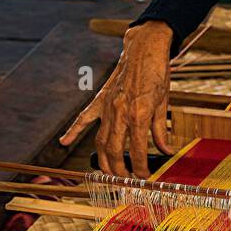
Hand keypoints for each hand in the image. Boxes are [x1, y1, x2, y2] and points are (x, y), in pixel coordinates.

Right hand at [59, 21, 173, 176]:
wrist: (144, 48)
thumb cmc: (157, 74)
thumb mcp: (165, 103)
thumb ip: (161, 130)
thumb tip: (166, 151)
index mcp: (140, 113)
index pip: (137, 150)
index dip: (140, 168)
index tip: (144, 178)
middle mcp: (121, 112)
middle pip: (114, 150)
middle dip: (119, 171)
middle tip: (127, 182)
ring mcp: (108, 106)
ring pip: (100, 140)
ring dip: (103, 160)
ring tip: (109, 175)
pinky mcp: (101, 99)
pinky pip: (85, 118)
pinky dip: (73, 130)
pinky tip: (65, 141)